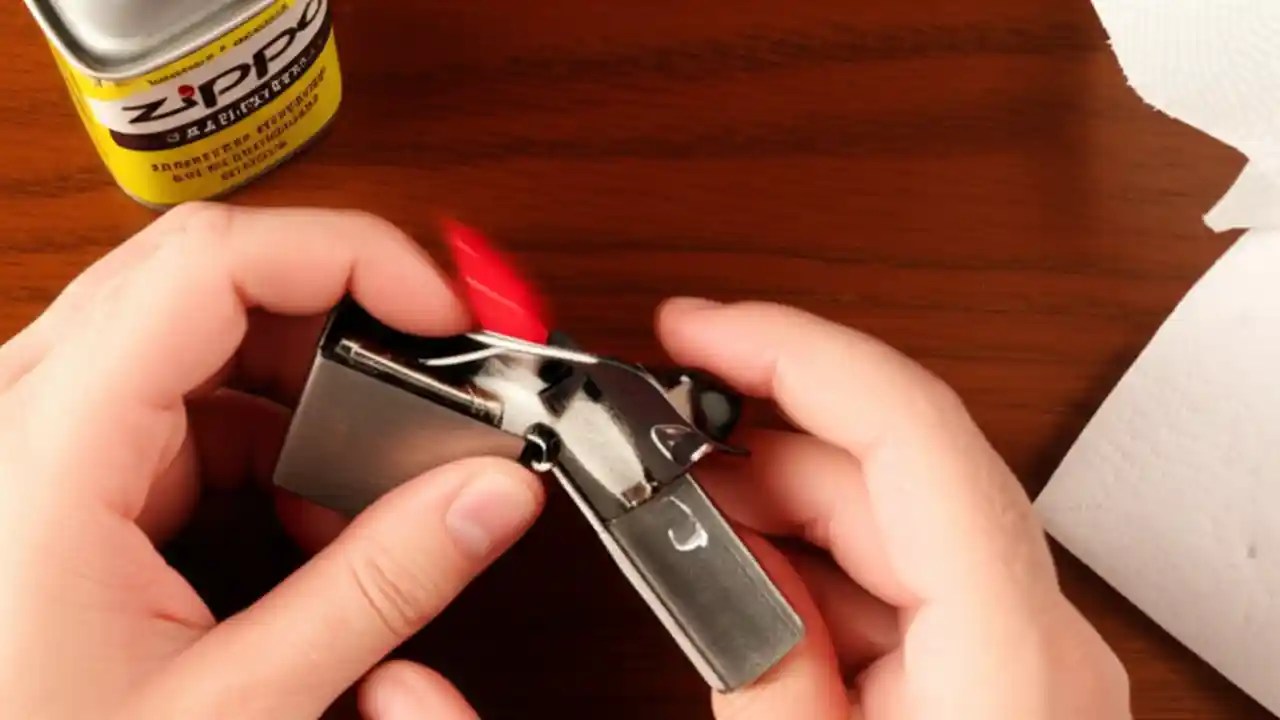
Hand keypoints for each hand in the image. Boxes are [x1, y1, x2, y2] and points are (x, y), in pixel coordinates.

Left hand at [0, 203, 544, 719]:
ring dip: (310, 385)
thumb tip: (488, 495)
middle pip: (215, 276)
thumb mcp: (235, 700)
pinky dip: (269, 434)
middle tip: (435, 373)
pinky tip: (307, 507)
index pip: (214, 260)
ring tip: (369, 472)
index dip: (349, 257)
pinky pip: (185, 395)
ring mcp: (41, 430)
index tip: (438, 312)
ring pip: (204, 332)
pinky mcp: (64, 461)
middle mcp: (26, 412)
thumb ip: (382, 587)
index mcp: (49, 448)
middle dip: (347, 317)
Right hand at [657, 299, 1130, 719]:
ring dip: (779, 496)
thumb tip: (726, 555)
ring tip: (684, 512)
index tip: (701, 330)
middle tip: (659, 436)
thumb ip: (766, 666)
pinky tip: (749, 572)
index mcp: (1011, 650)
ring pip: (891, 511)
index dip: (797, 352)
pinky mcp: (1007, 664)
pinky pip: (903, 571)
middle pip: (892, 463)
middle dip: (762, 431)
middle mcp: (1041, 629)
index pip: (911, 429)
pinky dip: (817, 556)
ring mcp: (1030, 643)